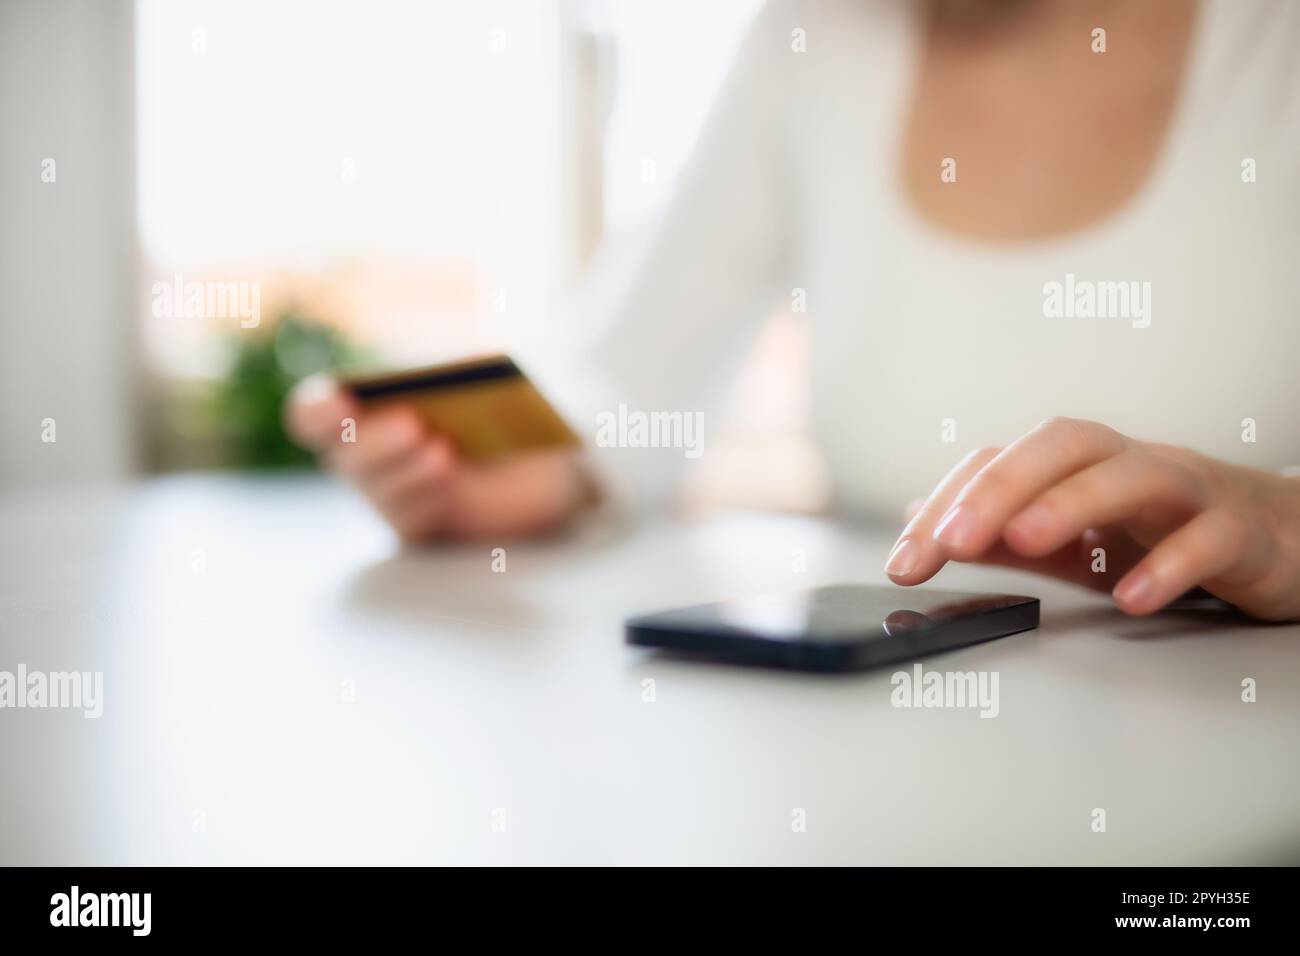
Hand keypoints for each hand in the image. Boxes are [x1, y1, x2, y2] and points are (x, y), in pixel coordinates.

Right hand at [284, 375, 592, 541]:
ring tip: (443, 451)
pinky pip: (408, 524)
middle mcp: (368, 456)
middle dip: (375, 441)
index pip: (313, 415)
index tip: (342, 402)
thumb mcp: (476, 367)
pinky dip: (426, 501)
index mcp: (365, 406)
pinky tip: (450, 483)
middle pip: (343, 458)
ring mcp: (393, 496)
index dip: (318, 410)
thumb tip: (426, 371)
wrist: (551, 451)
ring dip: (405, 472)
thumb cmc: (501, 398)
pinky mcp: (425, 528)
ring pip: (376, 492)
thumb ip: (444, 361)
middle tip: (415, 423)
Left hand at [885, 417, 1299, 621]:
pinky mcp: (1241, 532)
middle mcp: (1127, 463)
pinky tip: (1132, 597)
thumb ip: (1000, 531)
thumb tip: (921, 524)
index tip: (905, 558)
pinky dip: (1168, 563)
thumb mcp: (1071, 535)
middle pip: (1060, 447)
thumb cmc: (1164, 527)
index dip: (946, 503)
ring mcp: (1187, 491)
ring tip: (1025, 542)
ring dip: (1072, 504)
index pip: (1000, 461)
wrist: (1280, 537)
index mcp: (1077, 463)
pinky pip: (1207, 538)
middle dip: (999, 488)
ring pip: (1132, 475)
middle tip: (951, 541)